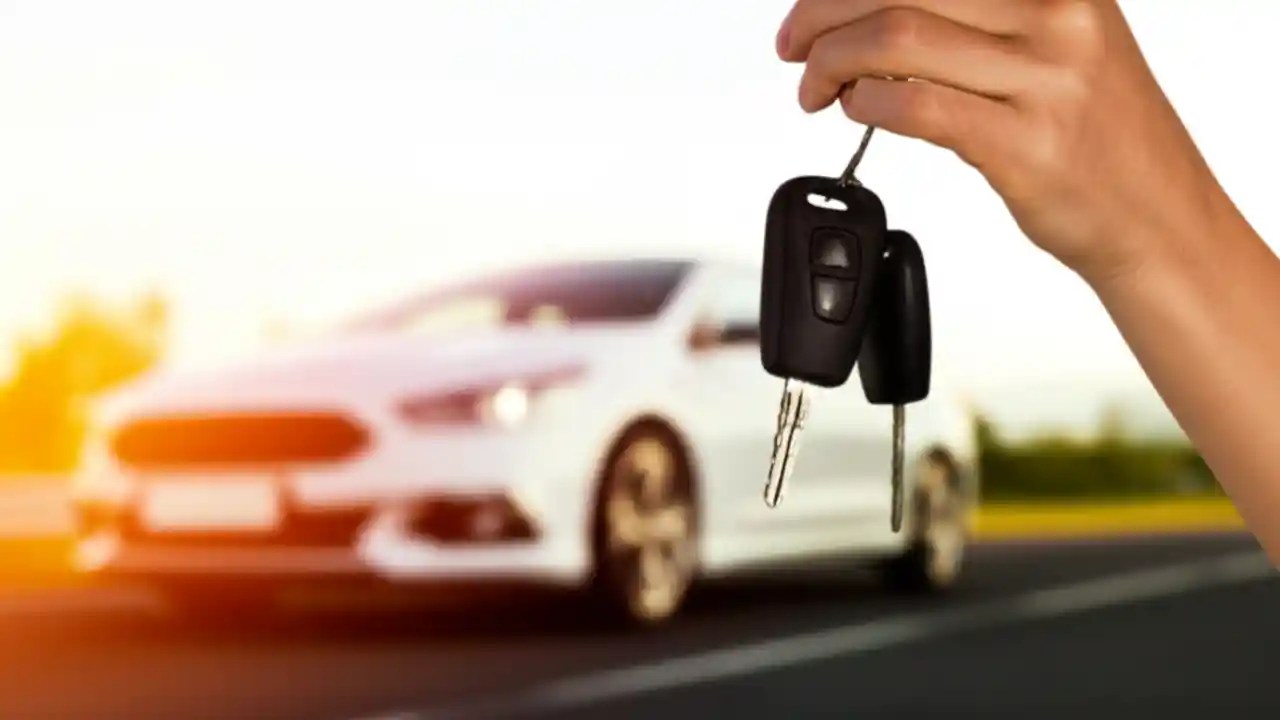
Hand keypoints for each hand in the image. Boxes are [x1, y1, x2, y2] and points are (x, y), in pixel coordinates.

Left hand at [776, 0, 1227, 287]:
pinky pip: (914, 107)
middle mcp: (1058, 13)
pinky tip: (858, 113)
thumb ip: (975, 19)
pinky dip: (866, 105)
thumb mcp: (1054, 45)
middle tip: (795, 47)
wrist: (1156, 218)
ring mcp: (1046, 79)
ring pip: (897, 39)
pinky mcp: (1026, 145)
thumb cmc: (1092, 133)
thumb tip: (871, 12)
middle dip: (823, 15)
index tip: (815, 6)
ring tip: (819, 88)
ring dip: (832, 63)